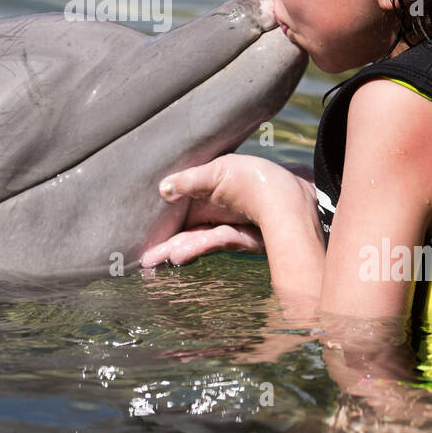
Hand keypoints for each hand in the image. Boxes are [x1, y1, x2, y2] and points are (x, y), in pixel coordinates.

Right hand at [140, 155, 310, 267]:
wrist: (290, 194)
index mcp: (207, 191)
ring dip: (175, 250)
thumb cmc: (255, 176)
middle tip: (144, 260)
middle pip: (184, 230)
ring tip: (153, 261)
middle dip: (164, 245)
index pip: (179, 209)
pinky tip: (178, 255)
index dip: (161, 221)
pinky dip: (194, 249)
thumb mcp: (218, 171)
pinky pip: (211, 243)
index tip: (141, 233)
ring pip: (194, 240)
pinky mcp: (238, 240)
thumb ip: (189, 180)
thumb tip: (162, 188)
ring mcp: (225, 226)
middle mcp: (213, 211)